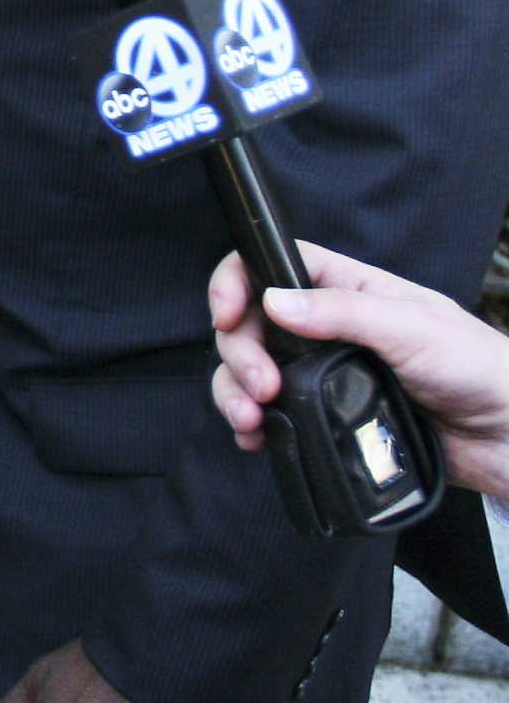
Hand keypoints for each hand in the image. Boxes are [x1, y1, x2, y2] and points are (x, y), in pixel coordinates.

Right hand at [211, 242, 508, 499]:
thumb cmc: (476, 368)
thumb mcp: (413, 329)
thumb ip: (343, 314)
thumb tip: (271, 301)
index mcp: (346, 291)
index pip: (272, 265)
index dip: (237, 282)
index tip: (226, 316)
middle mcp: (325, 329)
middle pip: (251, 323)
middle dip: (239, 353)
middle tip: (260, 387)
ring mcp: (322, 374)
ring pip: (251, 370)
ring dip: (234, 391)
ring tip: (251, 420)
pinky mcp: (327, 417)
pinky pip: (272, 416)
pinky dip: (254, 425)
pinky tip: (255, 437)